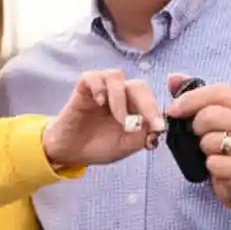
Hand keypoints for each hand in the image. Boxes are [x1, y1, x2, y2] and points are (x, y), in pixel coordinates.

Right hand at [43, 70, 166, 166]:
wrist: (71, 152)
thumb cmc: (98, 146)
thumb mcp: (124, 146)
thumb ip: (141, 137)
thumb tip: (157, 128)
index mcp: (133, 106)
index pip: (149, 100)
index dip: (156, 111)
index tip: (159, 127)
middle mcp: (119, 94)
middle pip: (138, 86)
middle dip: (146, 103)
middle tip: (147, 121)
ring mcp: (101, 89)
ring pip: (116, 76)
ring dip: (121, 98)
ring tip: (120, 120)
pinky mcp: (83, 88)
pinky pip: (92, 77)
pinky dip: (98, 87)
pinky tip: (100, 103)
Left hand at [166, 74, 230, 207]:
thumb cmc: (225, 142)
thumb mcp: (212, 115)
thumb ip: (192, 94)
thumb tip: (172, 78)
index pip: (215, 91)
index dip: (189, 100)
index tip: (173, 110)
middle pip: (208, 116)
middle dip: (195, 128)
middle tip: (199, 136)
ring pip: (210, 141)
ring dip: (203, 149)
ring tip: (212, 152)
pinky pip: (215, 164)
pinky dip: (210, 167)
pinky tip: (218, 167)